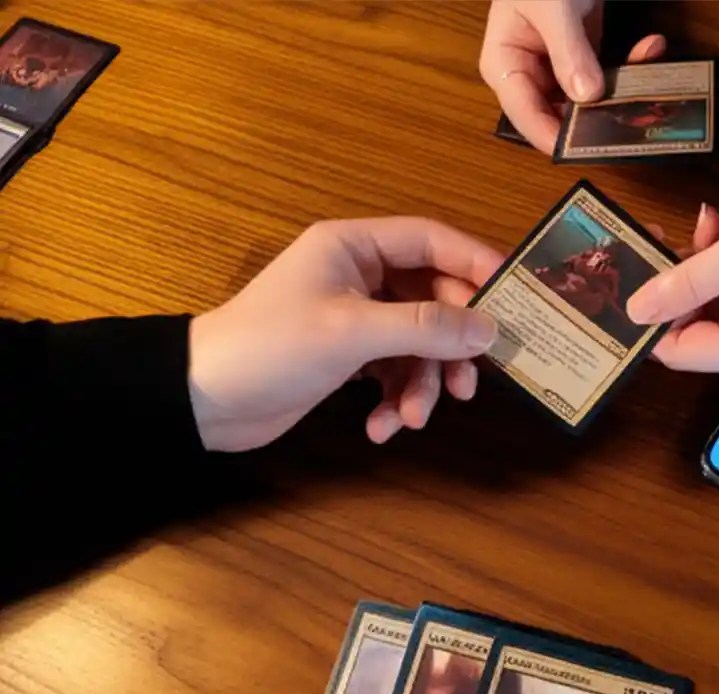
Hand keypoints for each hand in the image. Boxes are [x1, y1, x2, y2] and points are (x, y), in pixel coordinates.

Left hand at [188, 217, 503, 451]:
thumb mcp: (353, 332)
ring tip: (412, 418)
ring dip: (421, 384)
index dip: (477, 265)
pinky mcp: (348, 357)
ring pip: (417, 343)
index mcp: (354, 246)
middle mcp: (359, 275)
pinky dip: (394, 400)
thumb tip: (489, 329)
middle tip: (470, 381)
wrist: (202, 400)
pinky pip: (393, 371)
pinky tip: (380, 427)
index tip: (516, 296)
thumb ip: (426, 328)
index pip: (432, 241)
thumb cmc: (271, 347)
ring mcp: (355, 318)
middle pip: (433, 299)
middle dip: (450, 345)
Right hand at [479, 0, 665, 153]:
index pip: (524, 115)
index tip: (583, 150)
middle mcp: (528, 72)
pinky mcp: (584, 56)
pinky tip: (650, 47)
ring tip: (649, 74)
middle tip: (632, 115)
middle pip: (559, 114)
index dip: (552, 137)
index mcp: (504, 64)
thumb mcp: (552, 7)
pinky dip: (631, 65)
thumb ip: (569, 51)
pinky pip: (608, 75)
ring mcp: (558, 66)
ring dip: (622, 90)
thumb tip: (587, 96)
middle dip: (598, 115)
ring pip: (590, 99)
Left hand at [627, 182, 718, 374]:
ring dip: (698, 269)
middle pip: (689, 331)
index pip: (677, 351)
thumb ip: (689, 281)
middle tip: (671, 232)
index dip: (650, 314)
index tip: (635, 268)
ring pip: (706, 311)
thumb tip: (635, 310)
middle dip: (676, 282)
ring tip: (711, 226)